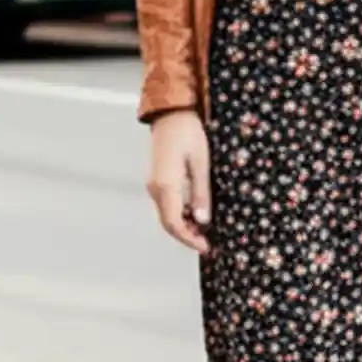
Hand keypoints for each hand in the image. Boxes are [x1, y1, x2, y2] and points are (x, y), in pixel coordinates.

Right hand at [146, 109, 210, 253]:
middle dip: (187, 237)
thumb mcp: (202, 164)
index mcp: (166, 185)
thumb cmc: (189, 133)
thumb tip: (203, 221)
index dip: (189, 239)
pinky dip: (180, 214)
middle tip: (207, 244)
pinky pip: (167, 204)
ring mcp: (154, 184)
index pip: (174, 223)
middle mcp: (155, 188)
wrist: (172, 114)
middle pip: (168, 223)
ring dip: (184, 226)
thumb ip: (201, 194)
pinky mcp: (158, 180)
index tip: (206, 248)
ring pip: (167, 215)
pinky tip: (196, 215)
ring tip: (205, 232)